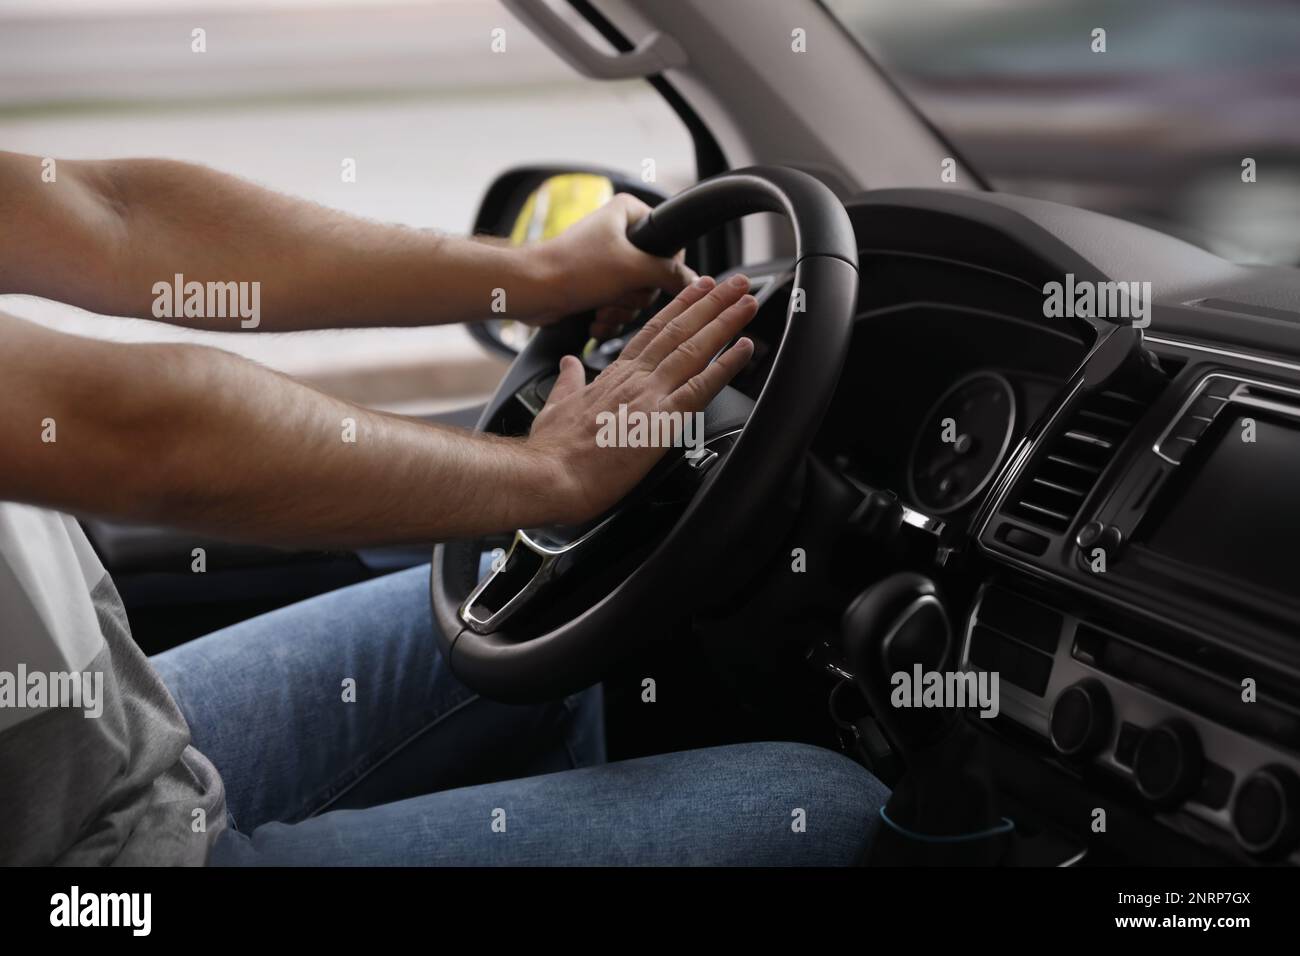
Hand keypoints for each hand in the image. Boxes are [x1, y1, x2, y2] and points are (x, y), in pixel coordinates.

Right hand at [525, 274, 756, 524]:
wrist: (547, 475)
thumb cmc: (550, 450)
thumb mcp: (555, 405)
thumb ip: (567, 382)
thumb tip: (567, 364)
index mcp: (613, 376)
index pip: (652, 332)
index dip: (678, 308)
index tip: (698, 288)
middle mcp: (635, 379)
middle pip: (679, 331)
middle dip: (711, 303)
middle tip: (737, 283)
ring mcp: (650, 396)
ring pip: (695, 349)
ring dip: (725, 322)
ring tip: (747, 301)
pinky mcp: (662, 421)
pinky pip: (702, 387)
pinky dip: (727, 365)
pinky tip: (745, 348)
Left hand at [529, 193, 697, 337]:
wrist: (532, 292)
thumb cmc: (574, 269)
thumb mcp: (633, 268)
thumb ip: (670, 273)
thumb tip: (695, 282)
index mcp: (628, 213)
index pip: (670, 242)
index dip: (663, 267)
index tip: (647, 277)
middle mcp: (618, 233)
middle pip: (654, 274)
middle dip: (635, 295)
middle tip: (618, 292)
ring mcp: (607, 261)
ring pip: (636, 294)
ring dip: (621, 310)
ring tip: (602, 306)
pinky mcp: (595, 285)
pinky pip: (618, 306)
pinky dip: (609, 317)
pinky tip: (595, 318)